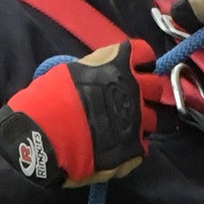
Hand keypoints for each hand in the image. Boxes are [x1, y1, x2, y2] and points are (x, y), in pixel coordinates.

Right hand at [0, 40, 166, 187]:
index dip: (141, 62)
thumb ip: (95, 71)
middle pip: (156, 87)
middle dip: (147, 93)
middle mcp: (134, 89)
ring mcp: (138, 119)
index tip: (135, 69)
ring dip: (143, 121)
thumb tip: (99, 75)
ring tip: (125, 129)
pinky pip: (143, 147)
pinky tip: (118, 150)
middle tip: (130, 101)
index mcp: (118, 64)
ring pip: (155, 119)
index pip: (145, 53)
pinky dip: (133, 148)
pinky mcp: (135, 148)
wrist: (46, 135)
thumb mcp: (72, 71)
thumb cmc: (49, 99)